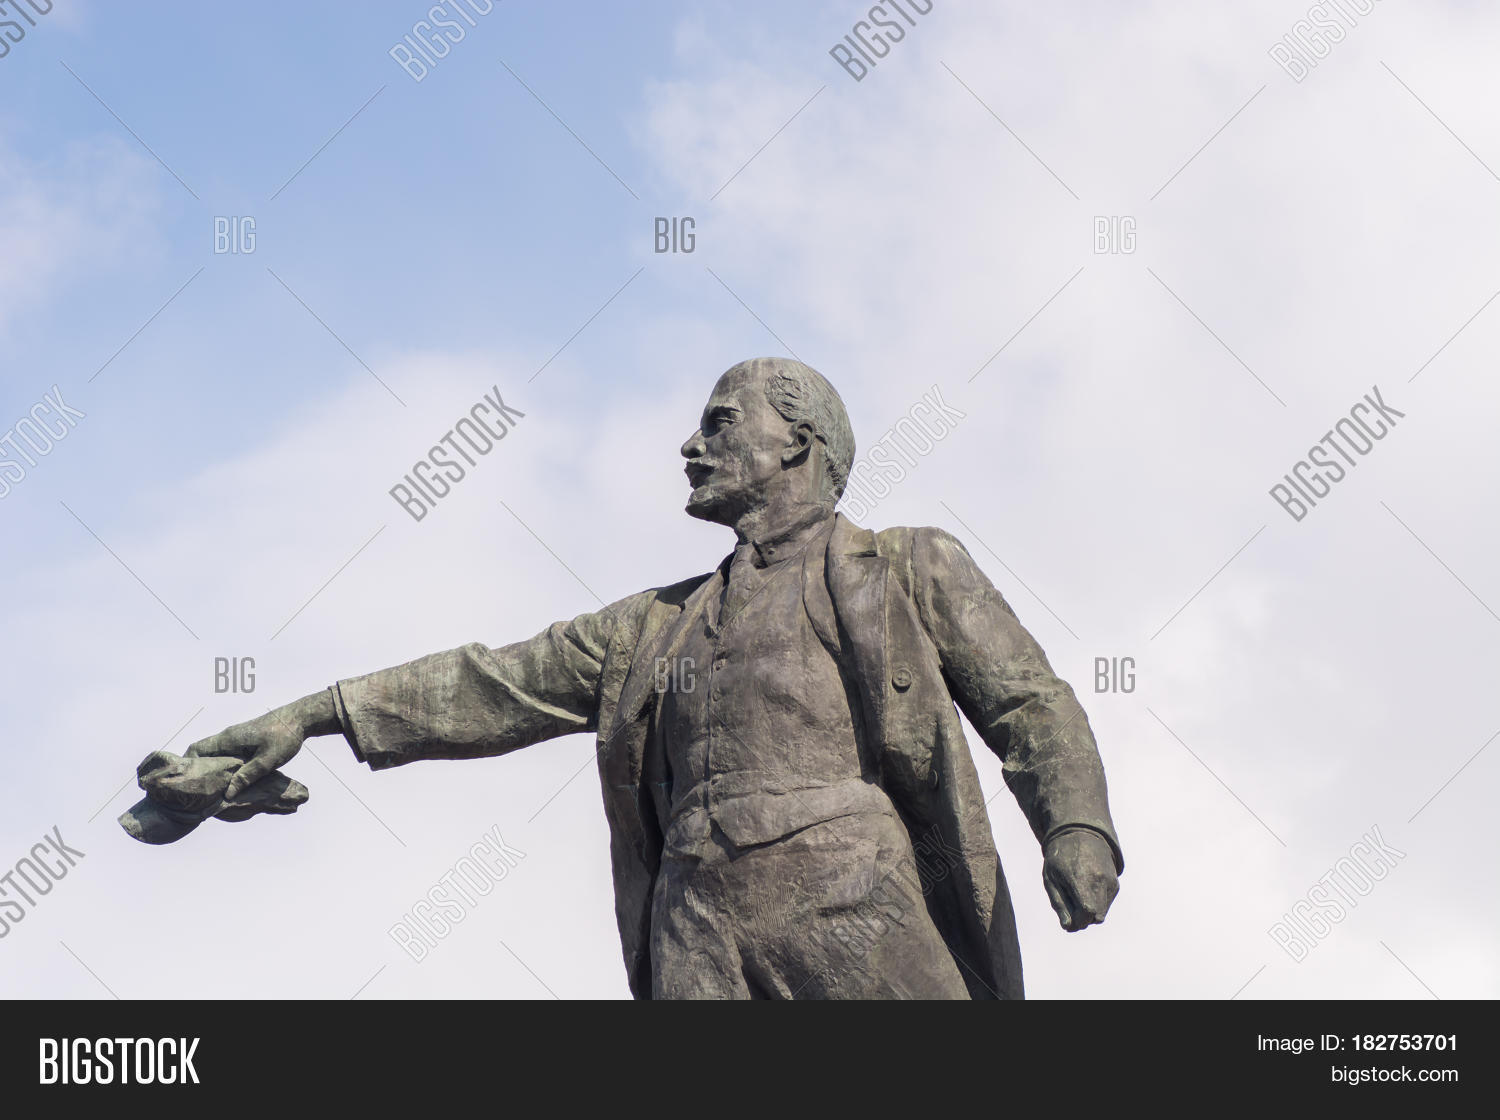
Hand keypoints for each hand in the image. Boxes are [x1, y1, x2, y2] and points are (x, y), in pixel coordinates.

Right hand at [185, 700, 314, 799]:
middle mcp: (228, 737)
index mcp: (228, 739)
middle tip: (203, 793)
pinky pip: (228, 756)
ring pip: (216, 756)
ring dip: (215, 771)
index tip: (191, 785)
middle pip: (203, 754)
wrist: (301, 718)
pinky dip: (226, 767)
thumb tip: (228, 794)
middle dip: (201, 772)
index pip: (196, 749)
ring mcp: (236, 739)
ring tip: (216, 791)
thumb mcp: (267, 760)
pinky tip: (232, 782)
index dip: (190, 766)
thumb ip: (247, 776)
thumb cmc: (285, 736)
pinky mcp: (245, 742)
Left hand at [1042, 829, 1118, 931]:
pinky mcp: (1115, 884)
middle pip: (1096, 918)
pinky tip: (1087, 887)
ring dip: (1090, 911)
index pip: (1087, 913)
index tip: (1068, 917)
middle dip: (1083, 918)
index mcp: (1081, 878)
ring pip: (1102, 913)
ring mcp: (1110, 882)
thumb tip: (1069, 927)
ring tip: (1077, 892)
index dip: (1077, 921)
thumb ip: (1060, 904)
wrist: (1081, 834)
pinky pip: (1106, 904)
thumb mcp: (1051, 878)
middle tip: (1070, 905)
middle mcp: (1100, 880)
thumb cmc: (1061, 858)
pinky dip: (1096, 902)